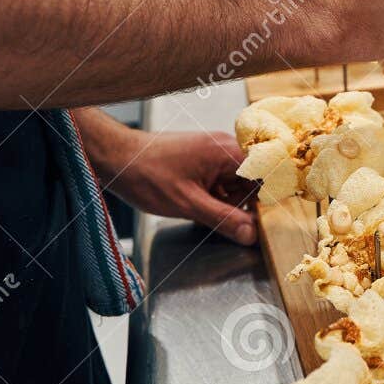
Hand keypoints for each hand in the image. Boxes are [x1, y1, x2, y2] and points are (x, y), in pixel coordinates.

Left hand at [101, 128, 257, 244]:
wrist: (115, 158)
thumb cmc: (145, 173)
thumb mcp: (187, 203)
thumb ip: (223, 219)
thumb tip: (250, 234)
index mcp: (225, 152)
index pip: (265, 173)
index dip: (268, 197)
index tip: (266, 220)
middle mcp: (223, 148)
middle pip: (252, 181)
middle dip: (245, 204)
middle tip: (233, 224)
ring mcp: (212, 155)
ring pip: (235, 185)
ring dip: (228, 204)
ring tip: (206, 213)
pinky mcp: (201, 162)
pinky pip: (220, 183)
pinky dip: (215, 198)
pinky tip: (200, 209)